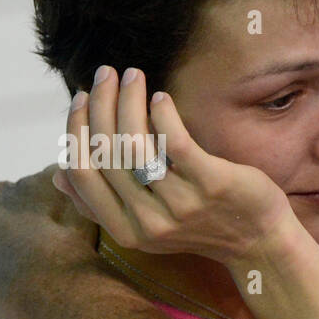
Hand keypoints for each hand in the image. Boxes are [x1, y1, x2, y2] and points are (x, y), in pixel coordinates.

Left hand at [0, 166, 97, 318]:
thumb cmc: (66, 238)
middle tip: (43, 271)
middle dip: (7, 252)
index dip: (32, 219)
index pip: (10, 202)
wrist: (47, 286)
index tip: (54, 234)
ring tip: (26, 305)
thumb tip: (73, 169)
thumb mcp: (76, 194)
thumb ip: (71, 179)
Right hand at [57, 66, 296, 265]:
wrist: (260, 243)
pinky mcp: (212, 184)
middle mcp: (149, 222)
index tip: (81, 100)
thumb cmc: (202, 225)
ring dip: (128, 101)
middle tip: (105, 74)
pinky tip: (161, 98)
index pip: (82, 173)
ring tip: (132, 75)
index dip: (76, 131)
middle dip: (99, 105)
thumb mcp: (148, 225)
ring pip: (136, 144)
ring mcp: (181, 204)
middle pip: (106, 153)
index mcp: (127, 231)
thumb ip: (105, 204)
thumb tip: (59, 174)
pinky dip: (162, 113)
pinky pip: (175, 141)